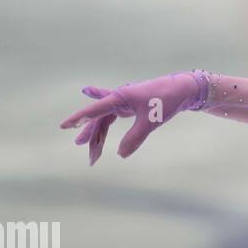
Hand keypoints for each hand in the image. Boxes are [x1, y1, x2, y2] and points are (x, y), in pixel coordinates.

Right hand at [58, 72, 202, 164]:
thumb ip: (135, 138)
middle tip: (92, 158)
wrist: (184, 89)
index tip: (63, 126)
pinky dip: (105, 123)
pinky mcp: (131, 105)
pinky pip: (113, 115)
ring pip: (105, 120)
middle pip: (99, 119)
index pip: (95, 110)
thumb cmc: (167, 100)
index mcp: (120, 97)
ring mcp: (124, 101)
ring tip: (93, 154)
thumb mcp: (151, 121)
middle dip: (93, 138)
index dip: (79, 118)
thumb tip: (120, 154)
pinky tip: (88, 111)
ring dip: (99, 135)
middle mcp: (119, 98)